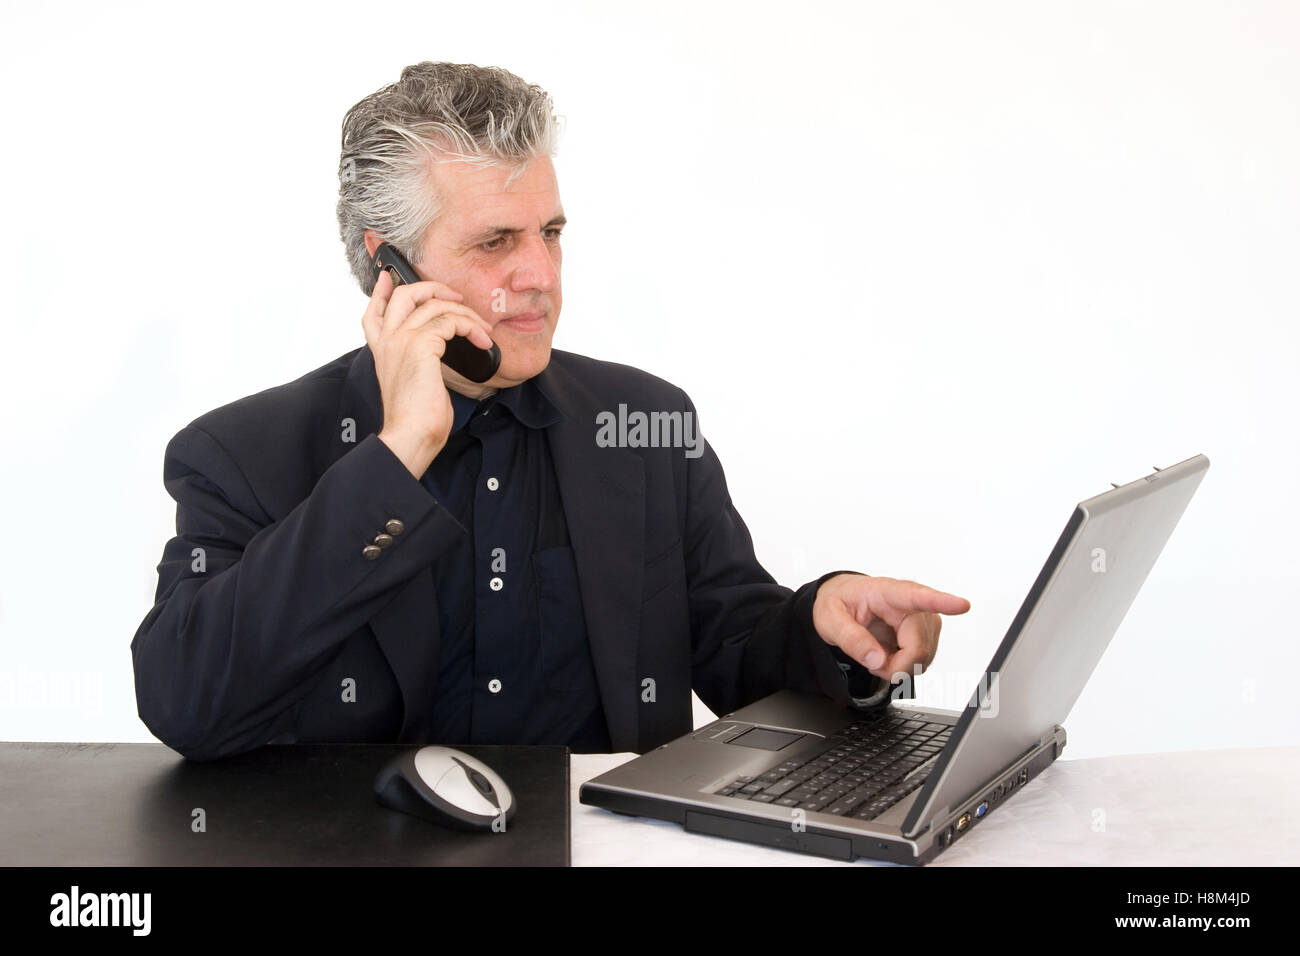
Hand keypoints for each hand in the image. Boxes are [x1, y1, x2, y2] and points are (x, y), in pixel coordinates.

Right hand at [362, 269, 494, 475]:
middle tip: (455, 296)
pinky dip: (470, 327)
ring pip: (435, 305)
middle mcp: (387, 340)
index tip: (388, 276)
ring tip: (482, 329)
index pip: (374, 311)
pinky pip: (450, 321)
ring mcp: (401, 340)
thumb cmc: (416, 417)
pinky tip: (482, 340)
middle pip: (405, 294)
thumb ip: (418, 360)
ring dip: (465, 313)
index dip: (382, 291)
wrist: (411, 435)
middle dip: (433, 287)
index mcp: (381, 349)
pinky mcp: (420, 346)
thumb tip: (439, 348)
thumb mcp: (414, 382)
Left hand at [812, 573, 969, 682]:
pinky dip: (903, 667)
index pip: (918, 596)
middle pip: (919, 647)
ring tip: (877, 654)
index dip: (942, 602)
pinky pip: (922, 661)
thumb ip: (851, 639)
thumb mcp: (830, 620)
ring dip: (899, 667)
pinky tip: (889, 655)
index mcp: (888, 592)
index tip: (962, 605)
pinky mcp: (926, 634)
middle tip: (872, 662)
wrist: (842, 600)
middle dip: (896, 666)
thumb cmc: (839, 602)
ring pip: (923, 658)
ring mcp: (923, 620)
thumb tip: (877, 660)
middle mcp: (913, 604)